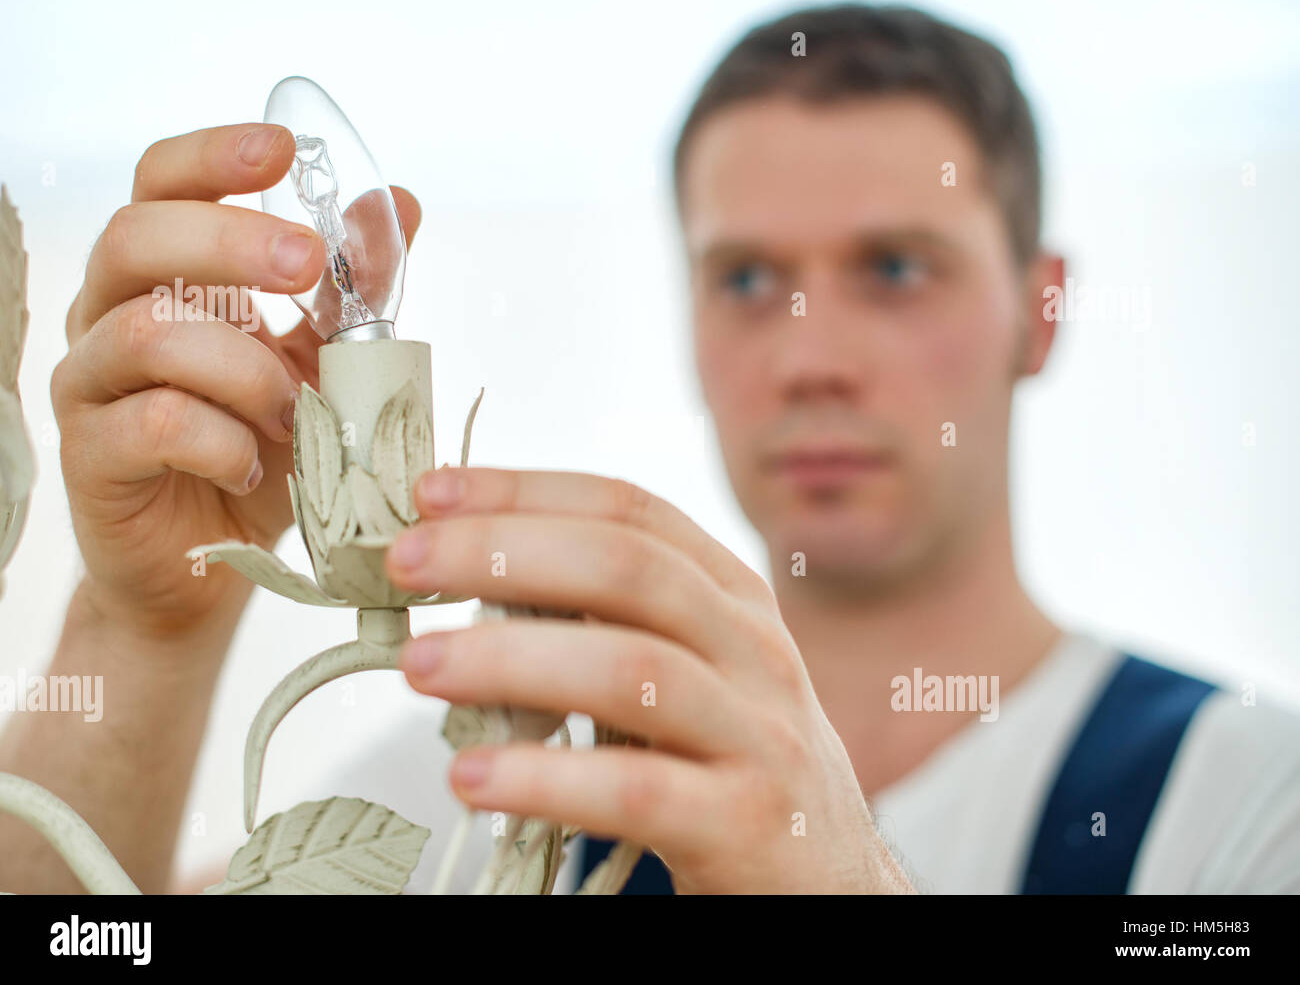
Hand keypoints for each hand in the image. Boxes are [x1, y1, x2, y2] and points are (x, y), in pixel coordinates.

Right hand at [52, 123, 420, 643]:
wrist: (211, 559)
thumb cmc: (263, 448)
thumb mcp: (324, 361)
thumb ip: (354, 289)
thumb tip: (400, 205)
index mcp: (167, 277)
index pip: (161, 184)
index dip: (213, 157)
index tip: (282, 151)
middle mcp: (112, 313)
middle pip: (138, 238)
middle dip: (230, 243)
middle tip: (305, 265)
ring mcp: (92, 382)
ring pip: (149, 333)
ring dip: (246, 370)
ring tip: (293, 412)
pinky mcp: (92, 454)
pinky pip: (153, 423)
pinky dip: (222, 441)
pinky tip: (251, 465)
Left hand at [386, 466, 914, 892]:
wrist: (829, 876)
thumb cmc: (729, 759)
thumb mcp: (693, 667)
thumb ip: (609, 620)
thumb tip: (467, 573)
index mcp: (732, 595)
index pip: (630, 508)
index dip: (527, 490)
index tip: (432, 493)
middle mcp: (754, 647)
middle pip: (628, 569)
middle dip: (506, 553)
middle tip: (404, 564)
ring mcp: (759, 733)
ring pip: (632, 670)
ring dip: (509, 659)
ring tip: (418, 663)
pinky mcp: (747, 822)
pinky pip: (638, 789)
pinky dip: (545, 778)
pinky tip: (473, 778)